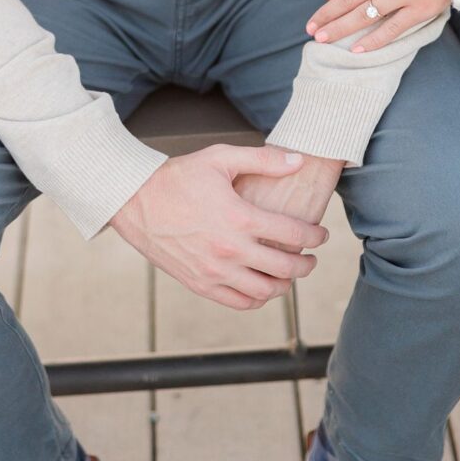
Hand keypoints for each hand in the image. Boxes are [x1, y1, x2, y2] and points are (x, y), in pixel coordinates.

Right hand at [109, 144, 328, 310]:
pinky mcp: (200, 285)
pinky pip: (239, 302)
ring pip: (265, 291)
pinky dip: (258, 299)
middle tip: (312, 257)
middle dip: (307, 264)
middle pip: (285, 267)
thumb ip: (263, 159)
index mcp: (240, 218)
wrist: (137, 202)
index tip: (322, 235)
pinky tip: (263, 287)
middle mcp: (230, 250)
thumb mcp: (222, 158)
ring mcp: (214, 272)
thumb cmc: (180, 177)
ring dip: (285, 284)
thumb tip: (298, 161)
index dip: (314, 236)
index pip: (293, 234)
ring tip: (290, 273)